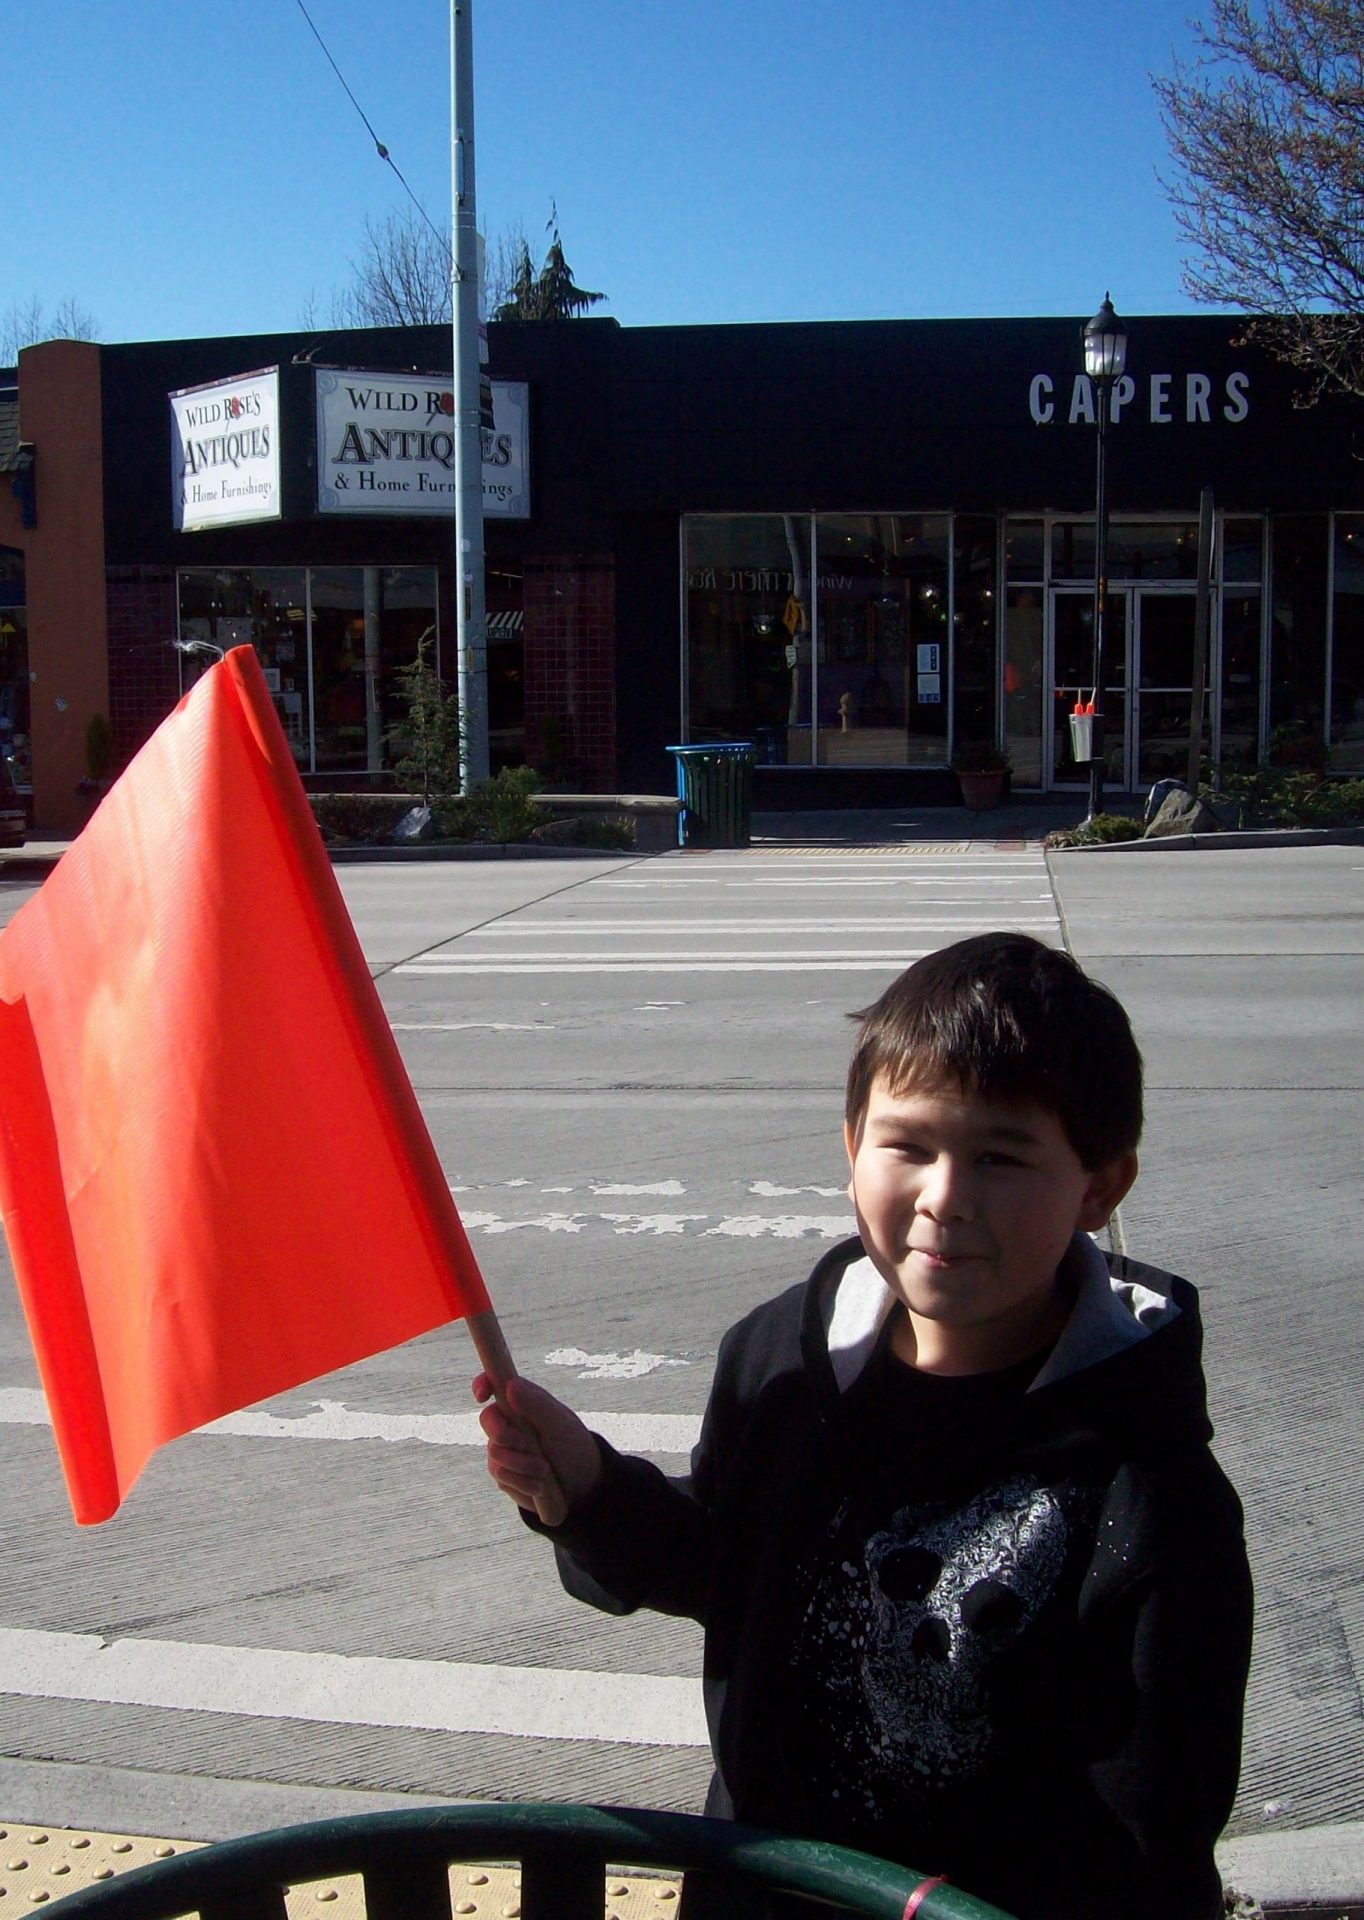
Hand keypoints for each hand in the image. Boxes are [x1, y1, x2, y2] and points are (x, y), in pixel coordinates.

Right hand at [472, 1372, 602, 1528]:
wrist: (580, 1484)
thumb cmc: (571, 1444)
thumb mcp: (559, 1424)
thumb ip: (536, 1405)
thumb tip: (511, 1386)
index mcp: (520, 1401)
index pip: (493, 1384)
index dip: (482, 1384)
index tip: (483, 1395)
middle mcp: (507, 1422)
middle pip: (487, 1420)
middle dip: (504, 1435)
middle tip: (526, 1445)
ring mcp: (502, 1448)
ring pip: (495, 1453)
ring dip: (521, 1465)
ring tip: (544, 1471)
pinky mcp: (503, 1473)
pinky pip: (501, 1476)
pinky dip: (522, 1482)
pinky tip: (539, 1485)